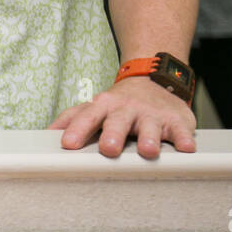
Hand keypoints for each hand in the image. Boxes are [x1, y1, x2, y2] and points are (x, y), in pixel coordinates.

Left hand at [50, 76, 196, 158]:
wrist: (155, 80)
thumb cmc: (119, 104)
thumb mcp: (94, 108)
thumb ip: (71, 120)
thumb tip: (46, 133)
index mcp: (103, 107)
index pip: (87, 117)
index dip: (77, 130)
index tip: (68, 144)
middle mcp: (126, 109)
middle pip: (117, 122)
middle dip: (113, 135)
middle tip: (108, 149)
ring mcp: (152, 115)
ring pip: (150, 127)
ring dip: (148, 138)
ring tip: (147, 151)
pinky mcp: (176, 121)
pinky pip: (182, 130)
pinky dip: (184, 139)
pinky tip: (185, 148)